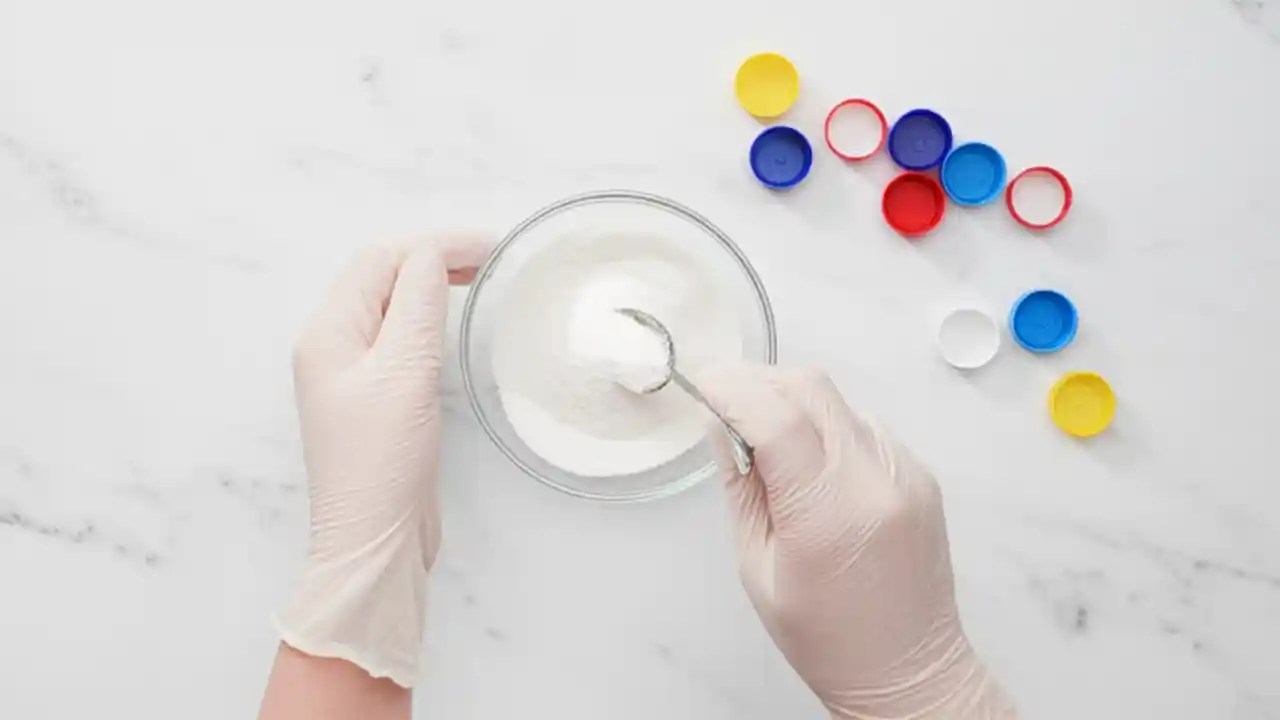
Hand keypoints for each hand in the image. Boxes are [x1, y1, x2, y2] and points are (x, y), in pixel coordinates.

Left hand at [276, 236, 489, 687]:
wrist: (374, 542)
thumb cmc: (384, 460)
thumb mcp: (404, 372)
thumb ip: (418, 306)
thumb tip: (431, 253)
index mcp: (329, 332)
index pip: (381, 260)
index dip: (436, 244)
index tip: (492, 248)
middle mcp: (333, 346)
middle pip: (382, 277)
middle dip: (434, 258)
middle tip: (492, 261)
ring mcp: (351, 375)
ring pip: (392, 308)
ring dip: (432, 286)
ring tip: (478, 282)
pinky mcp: (375, 401)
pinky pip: (399, 340)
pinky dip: (429, 321)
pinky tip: (452, 327)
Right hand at [697, 365, 1015, 719]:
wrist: (907, 669)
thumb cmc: (829, 639)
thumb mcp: (757, 568)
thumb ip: (742, 489)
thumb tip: (722, 427)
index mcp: (828, 514)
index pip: (776, 416)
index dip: (732, 388)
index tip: (703, 382)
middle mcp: (875, 482)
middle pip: (812, 389)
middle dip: (760, 382)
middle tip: (725, 397)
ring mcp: (906, 473)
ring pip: (838, 403)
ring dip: (794, 405)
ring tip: (766, 443)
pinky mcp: (920, 475)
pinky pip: (864, 427)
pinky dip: (827, 429)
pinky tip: (810, 464)